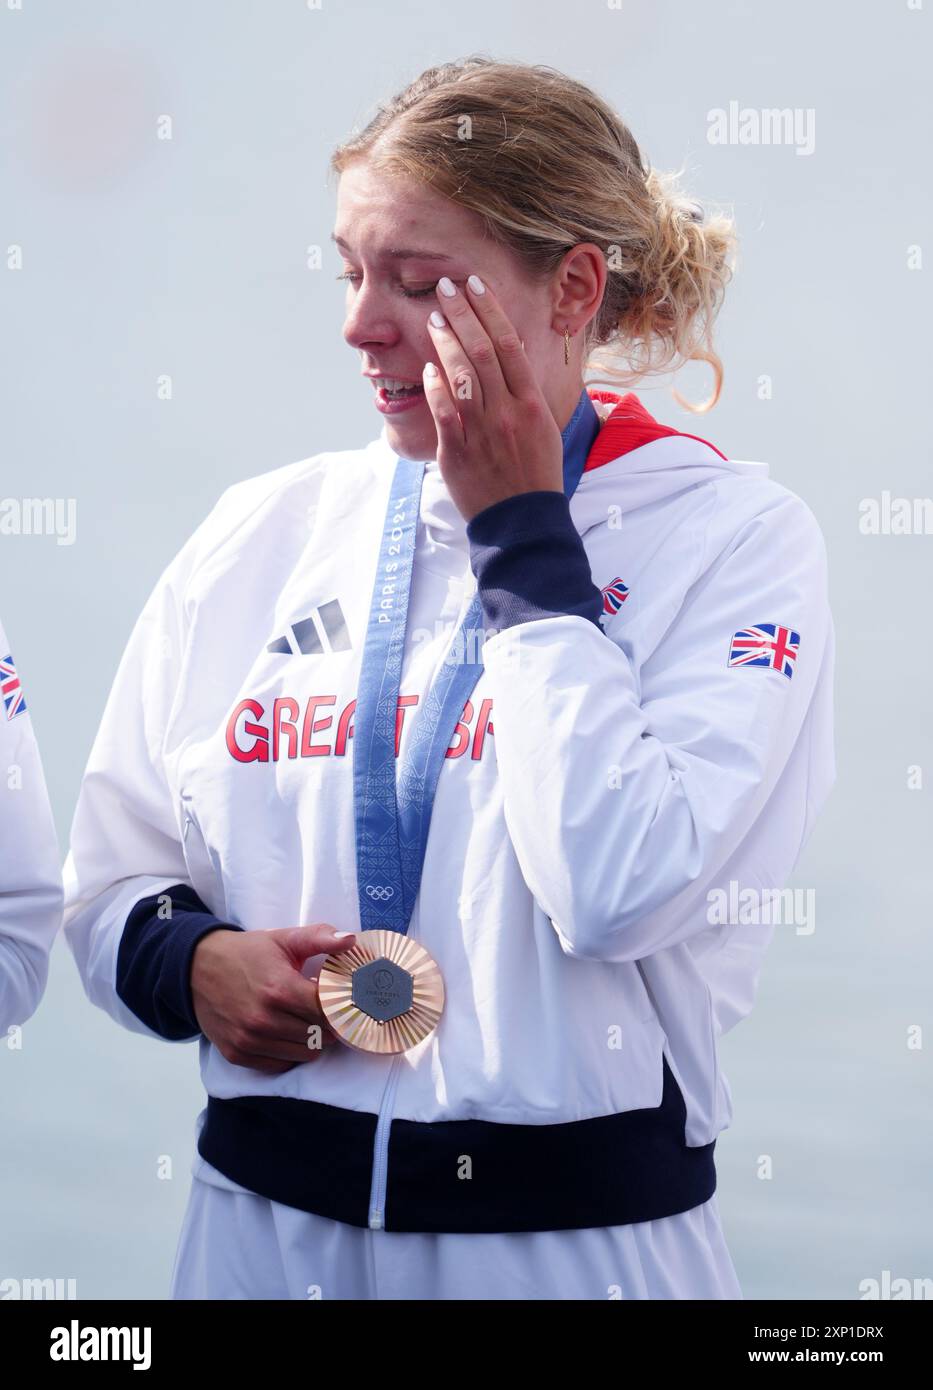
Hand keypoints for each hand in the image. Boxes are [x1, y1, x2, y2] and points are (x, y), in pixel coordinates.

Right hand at [190, 923, 356, 1074]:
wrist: (196, 967)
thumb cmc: (246, 953)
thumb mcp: (283, 939)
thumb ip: (319, 938)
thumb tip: (351, 940)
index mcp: (279, 988)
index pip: (329, 1011)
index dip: (342, 1006)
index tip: (345, 1000)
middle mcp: (264, 1019)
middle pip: (321, 1035)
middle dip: (330, 1023)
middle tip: (328, 1010)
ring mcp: (249, 1040)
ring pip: (305, 1054)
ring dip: (312, 1039)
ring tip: (307, 1019)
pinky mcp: (238, 1054)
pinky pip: (280, 1065)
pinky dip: (290, 1052)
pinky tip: (287, 1032)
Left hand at [422, 274, 562, 522]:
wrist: (524, 523)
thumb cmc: (536, 474)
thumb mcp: (543, 428)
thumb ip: (526, 392)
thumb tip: (512, 351)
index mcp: (532, 404)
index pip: (509, 344)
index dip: (490, 309)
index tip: (475, 284)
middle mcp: (508, 413)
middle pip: (482, 351)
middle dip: (462, 314)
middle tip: (444, 288)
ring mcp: (482, 433)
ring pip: (461, 376)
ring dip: (444, 342)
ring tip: (433, 318)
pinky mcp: (459, 454)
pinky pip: (444, 413)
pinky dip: (435, 388)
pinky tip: (427, 368)